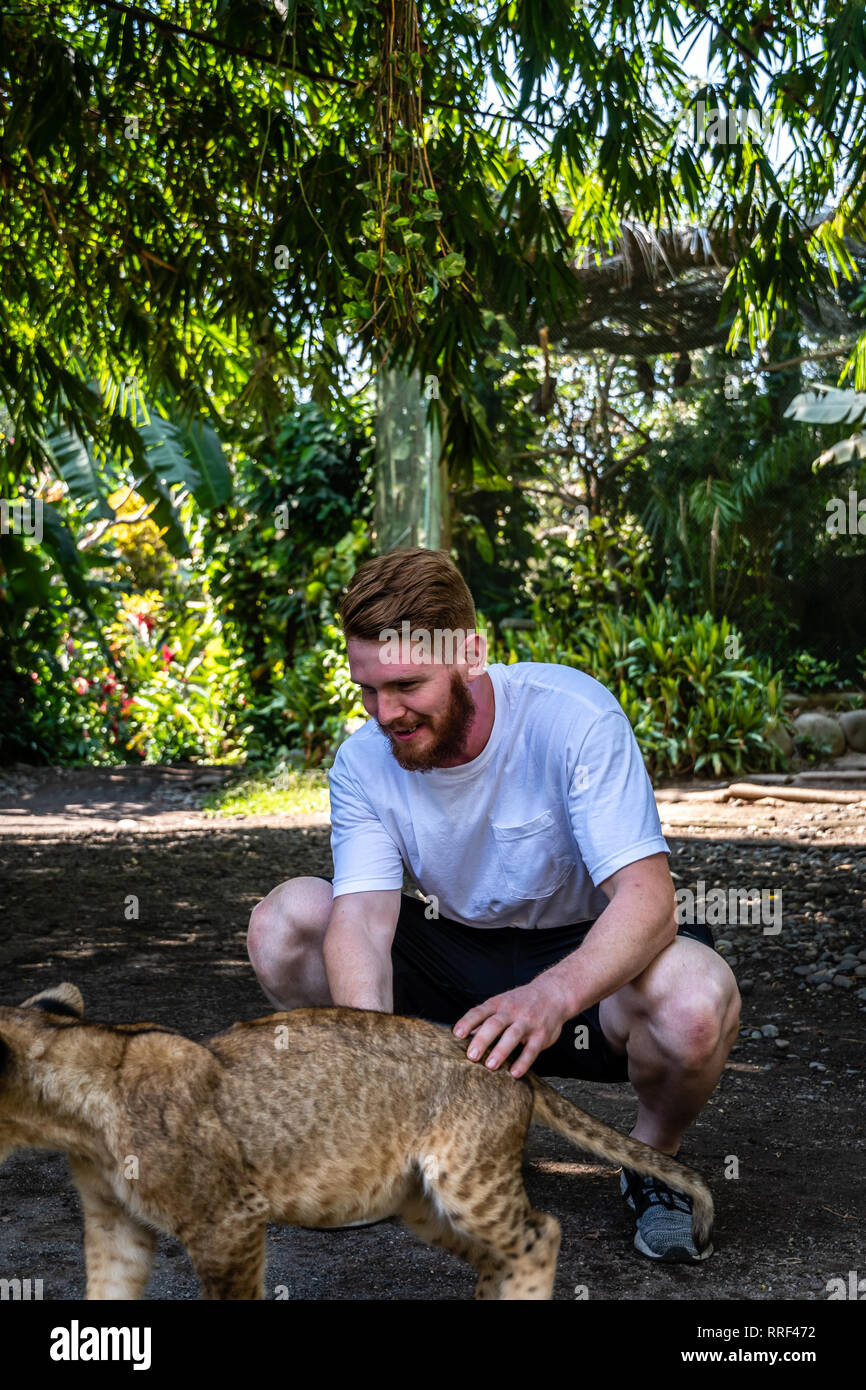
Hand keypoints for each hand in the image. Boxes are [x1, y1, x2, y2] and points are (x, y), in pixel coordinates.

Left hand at [452, 978, 571, 1078]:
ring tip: (490, 1066)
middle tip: (471, 1056)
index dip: (467, 1022)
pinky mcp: (542, 1034)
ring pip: (512, 1035)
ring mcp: (527, 1022)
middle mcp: (512, 1011)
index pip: (480, 1011)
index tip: (457, 1034)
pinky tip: (515, 1073)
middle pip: (494, 1024)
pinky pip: (532, 1049)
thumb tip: (464, 1034)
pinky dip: (523, 1061)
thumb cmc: (522, 1002)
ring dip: (501, 1050)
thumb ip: (484, 1018)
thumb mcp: (502, 1003)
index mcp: (498, 1004)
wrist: (553, 993)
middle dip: (482, 1039)